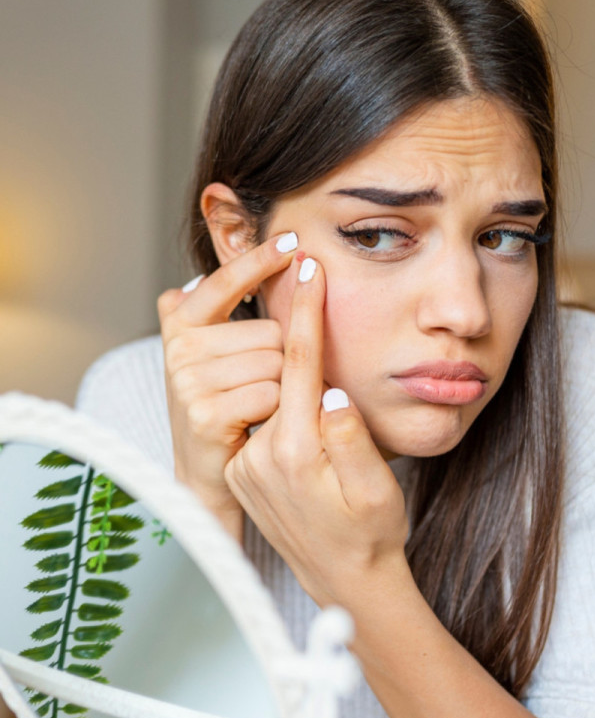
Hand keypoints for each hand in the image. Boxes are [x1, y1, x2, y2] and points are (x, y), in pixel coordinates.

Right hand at [156, 232, 298, 538]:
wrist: (210, 476)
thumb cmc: (225, 409)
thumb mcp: (216, 358)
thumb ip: (213, 315)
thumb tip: (197, 276)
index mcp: (181, 325)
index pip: (224, 282)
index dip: (257, 260)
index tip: (293, 241)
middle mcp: (179, 348)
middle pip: (270, 331)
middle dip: (282, 358)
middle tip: (260, 387)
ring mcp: (188, 380)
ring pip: (276, 362)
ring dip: (282, 386)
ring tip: (258, 406)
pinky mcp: (204, 412)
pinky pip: (271, 393)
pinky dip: (278, 410)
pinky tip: (258, 423)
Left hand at [223, 253, 409, 607]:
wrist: (345, 579)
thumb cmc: (372, 533)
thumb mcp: (376, 488)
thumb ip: (351, 438)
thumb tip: (331, 392)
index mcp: (296, 453)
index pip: (298, 364)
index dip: (304, 312)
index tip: (307, 268)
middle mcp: (261, 456)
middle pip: (276, 371)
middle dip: (291, 326)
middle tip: (302, 277)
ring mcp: (247, 465)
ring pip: (270, 395)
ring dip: (287, 365)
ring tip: (304, 336)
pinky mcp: (243, 471)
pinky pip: (266, 420)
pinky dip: (280, 399)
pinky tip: (299, 395)